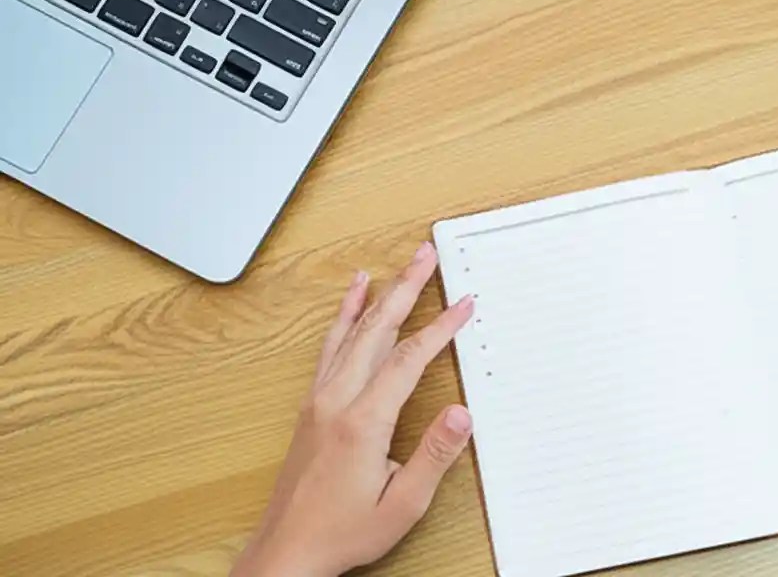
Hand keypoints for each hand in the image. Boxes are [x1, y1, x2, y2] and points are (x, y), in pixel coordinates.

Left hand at [232, 243, 474, 576]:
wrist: (288, 551)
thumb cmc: (343, 531)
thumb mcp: (403, 504)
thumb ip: (434, 455)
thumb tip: (462, 413)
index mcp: (363, 421)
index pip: (409, 359)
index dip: (440, 327)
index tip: (463, 304)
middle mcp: (336, 400)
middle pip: (378, 330)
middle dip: (407, 288)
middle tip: (426, 255)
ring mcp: (320, 399)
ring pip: (352, 333)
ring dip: (378, 296)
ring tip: (396, 266)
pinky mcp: (312, 406)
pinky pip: (330, 347)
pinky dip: (344, 317)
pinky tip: (353, 299)